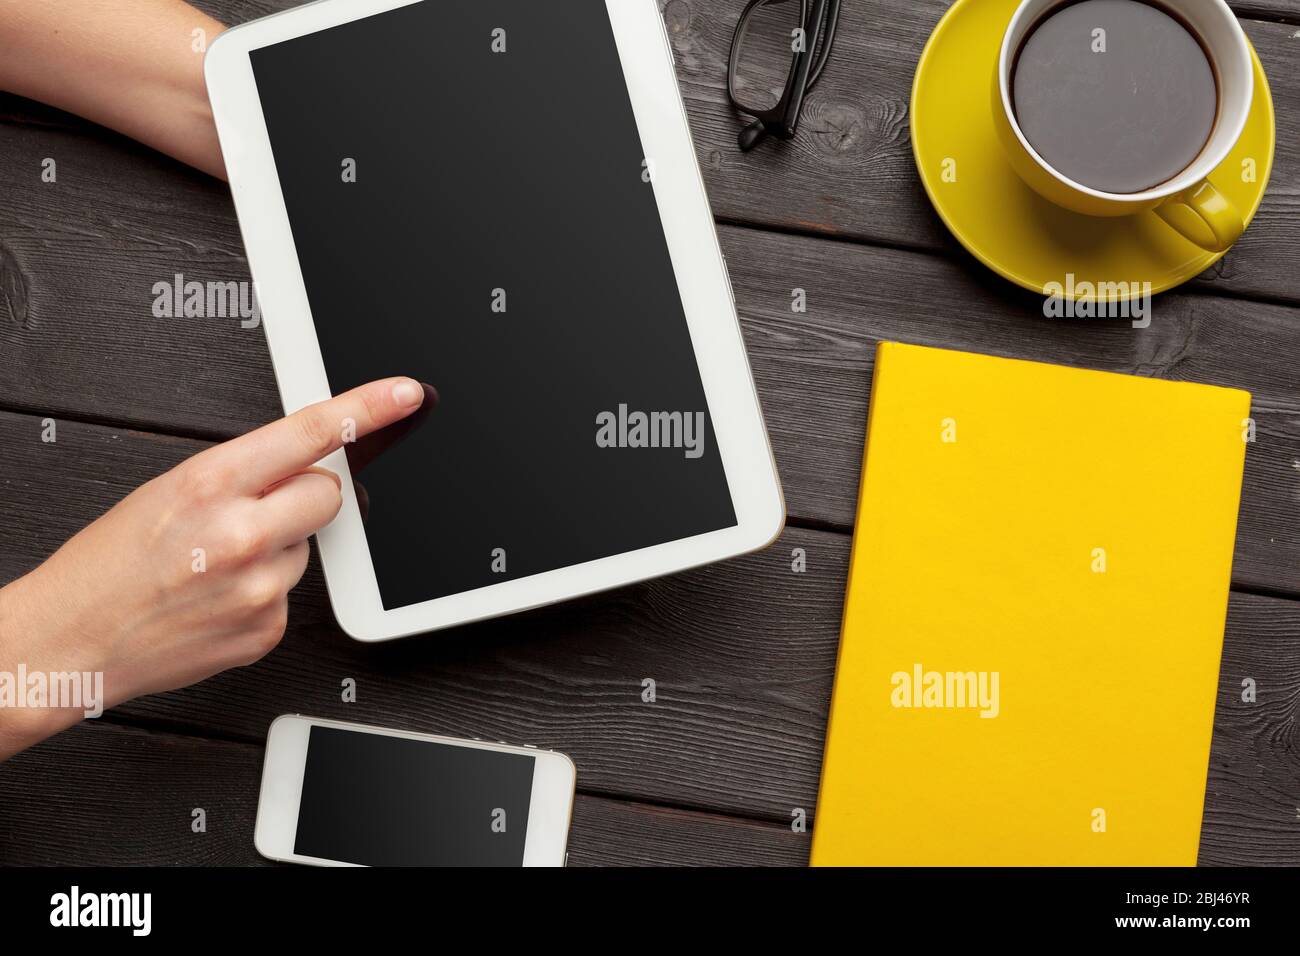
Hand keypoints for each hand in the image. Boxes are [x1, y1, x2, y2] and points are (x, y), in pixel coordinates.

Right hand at [0, 377, 426, 757]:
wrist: (70, 642)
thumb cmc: (110, 563)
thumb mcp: (169, 490)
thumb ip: (246, 473)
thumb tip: (307, 461)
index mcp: (210, 483)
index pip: (309, 432)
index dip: (366, 410)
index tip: (407, 395)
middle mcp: (241, 534)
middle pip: (328, 494)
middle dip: (306, 495)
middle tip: (257, 511)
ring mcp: (259, 587)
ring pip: (309, 546)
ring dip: (278, 548)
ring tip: (216, 565)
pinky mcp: (268, 629)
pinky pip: (292, 593)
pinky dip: (265, 592)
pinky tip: (219, 597)